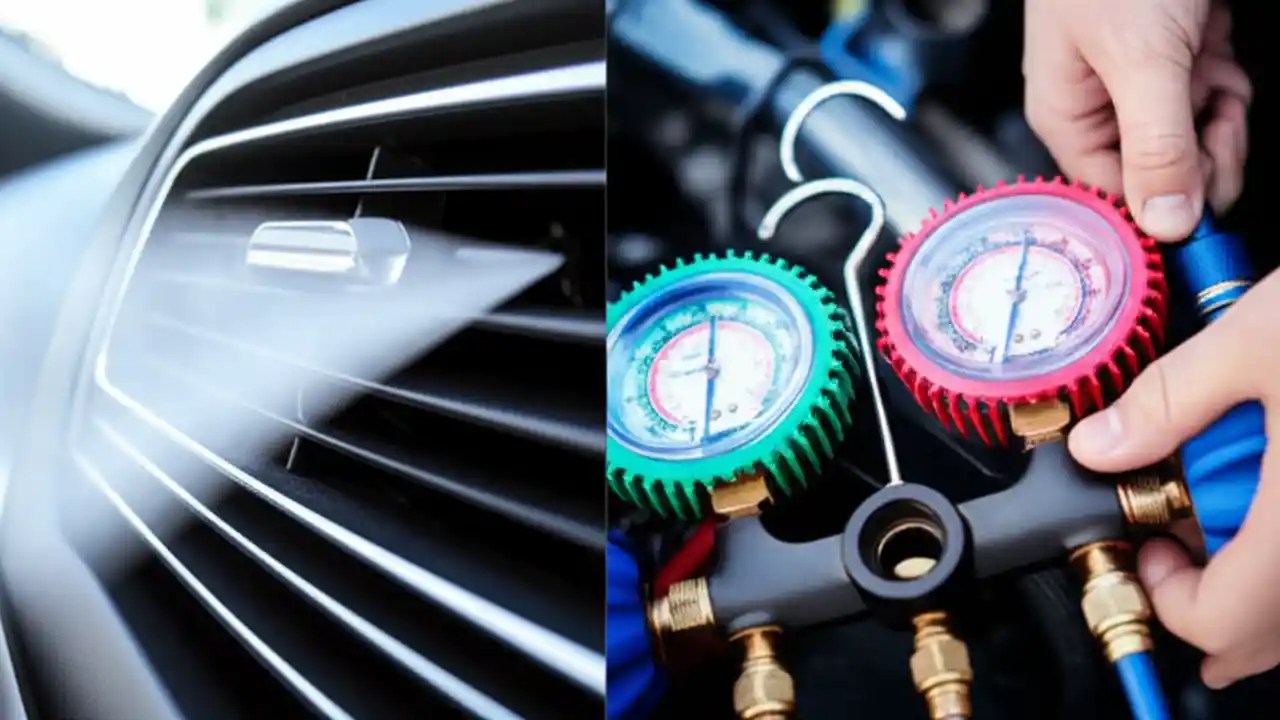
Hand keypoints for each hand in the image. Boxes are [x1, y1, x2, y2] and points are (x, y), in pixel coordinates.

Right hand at [1024, 0, 1251, 238]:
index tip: (1204, 206)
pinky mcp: (1173, 58)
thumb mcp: (1143, 62)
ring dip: (1219, 111)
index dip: (1162, 205)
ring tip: (1214, 66)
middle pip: (1159, 172)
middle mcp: (1098, 107)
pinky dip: (1224, 80)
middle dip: (1202, 149)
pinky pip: (1206, 97)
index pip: (1113, 195)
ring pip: (1192, 136)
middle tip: (1219, 115)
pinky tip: (1218, 48)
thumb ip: (1156, 145)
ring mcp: (1138, 82)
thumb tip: (1166, 223)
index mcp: (1067, 116)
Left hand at [1068, 269, 1279, 688]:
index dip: (1168, 594)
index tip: (1154, 544)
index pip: (1223, 623)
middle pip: (1271, 630)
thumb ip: (1171, 400)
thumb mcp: (1259, 338)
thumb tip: (1103, 445)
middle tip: (1197, 523)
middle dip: (1218, 585)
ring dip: (1263, 566)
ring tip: (1250, 484)